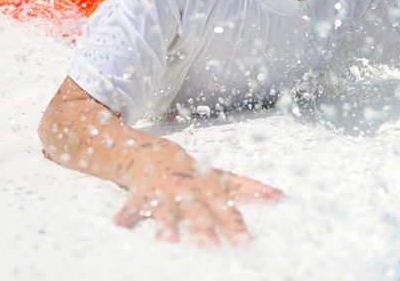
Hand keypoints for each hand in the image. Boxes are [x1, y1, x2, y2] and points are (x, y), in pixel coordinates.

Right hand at [113, 161, 283, 245]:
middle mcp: (187, 192)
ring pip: (165, 210)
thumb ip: (247, 188)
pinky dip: (126, 214)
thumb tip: (280, 196)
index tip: (247, 245)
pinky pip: (132, 205)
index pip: (226, 210)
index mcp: (208, 190)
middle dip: (204, 229)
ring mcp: (164, 192)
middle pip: (197, 213)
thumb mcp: (219, 178)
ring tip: (167, 239)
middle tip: (210, 247)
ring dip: (165, 224)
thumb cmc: (191, 173)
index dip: (236, 227)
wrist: (153, 153)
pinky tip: (119, 225)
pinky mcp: (142, 192)